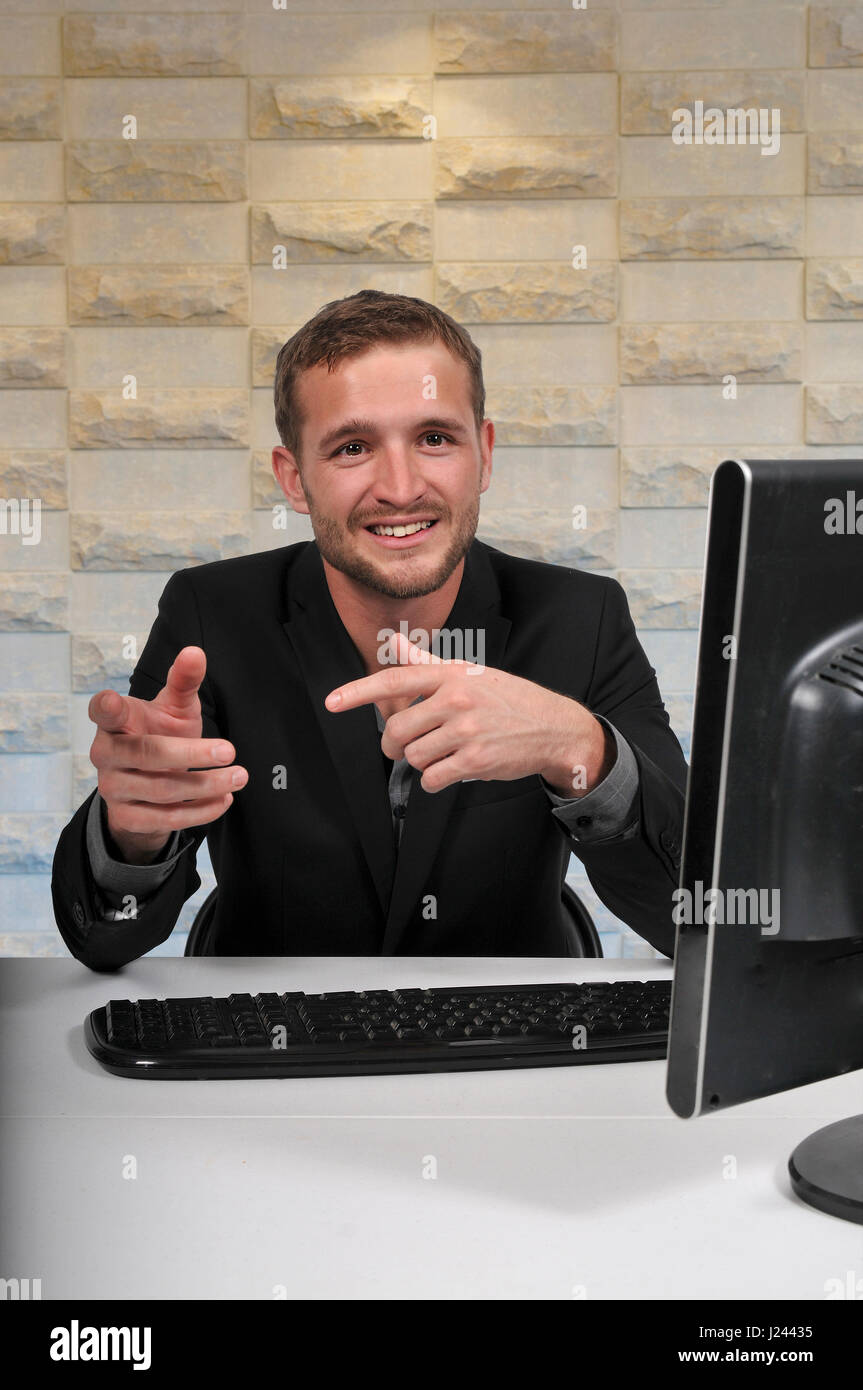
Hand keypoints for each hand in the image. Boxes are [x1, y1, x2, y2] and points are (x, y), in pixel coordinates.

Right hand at [88, 645, 246, 863]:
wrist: (148, 783)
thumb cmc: (160, 734)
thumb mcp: (174, 708)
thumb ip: (183, 681)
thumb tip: (196, 652)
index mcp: (114, 722)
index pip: (103, 711)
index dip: (106, 707)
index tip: (112, 701)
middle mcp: (107, 754)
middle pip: (149, 754)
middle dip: (193, 754)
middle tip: (230, 751)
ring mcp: (113, 788)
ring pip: (164, 790)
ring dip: (207, 785)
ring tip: (239, 776)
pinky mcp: (128, 818)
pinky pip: (168, 819)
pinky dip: (201, 810)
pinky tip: (224, 798)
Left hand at [325, 633, 612, 794]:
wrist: (554, 728)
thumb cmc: (508, 700)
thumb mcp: (471, 673)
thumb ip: (428, 664)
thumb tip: (394, 643)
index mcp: (451, 675)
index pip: (395, 680)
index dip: (358, 692)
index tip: (331, 702)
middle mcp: (456, 699)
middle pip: (397, 729)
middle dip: (394, 744)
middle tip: (405, 746)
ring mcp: (466, 730)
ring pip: (413, 756)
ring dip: (421, 762)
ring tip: (444, 754)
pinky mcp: (475, 760)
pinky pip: (432, 778)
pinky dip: (435, 780)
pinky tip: (452, 770)